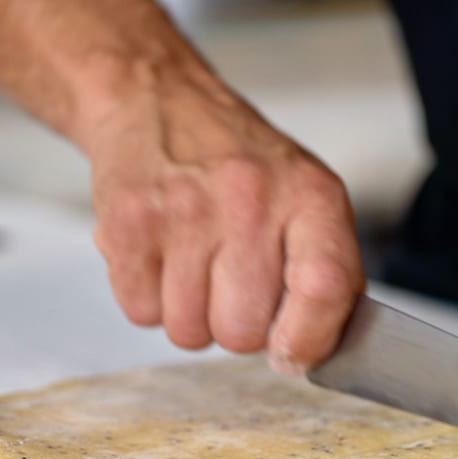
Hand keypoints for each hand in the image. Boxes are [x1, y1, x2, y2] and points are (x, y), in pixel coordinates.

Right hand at [81, 69, 364, 373]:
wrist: (159, 103)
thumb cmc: (243, 166)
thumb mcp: (310, 200)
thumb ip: (327, 274)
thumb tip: (316, 351)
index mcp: (311, 196)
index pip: (323, 288)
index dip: (308, 340)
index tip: (292, 355)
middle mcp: (251, 198)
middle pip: (243, 332)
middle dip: (235, 325)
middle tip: (230, 283)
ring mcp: (186, 211)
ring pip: (188, 332)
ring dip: (189, 315)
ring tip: (194, 265)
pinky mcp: (129, 223)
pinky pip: (141, 313)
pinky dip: (148, 299)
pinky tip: (161, 256)